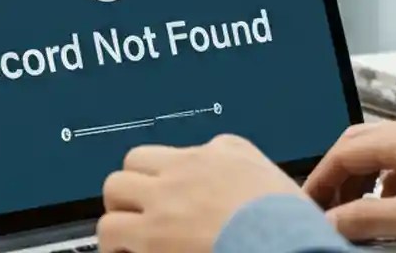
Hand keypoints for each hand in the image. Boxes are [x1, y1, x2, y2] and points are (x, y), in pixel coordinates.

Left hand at [98, 134, 302, 252]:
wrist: (284, 245)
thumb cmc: (284, 219)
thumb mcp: (263, 169)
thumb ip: (232, 155)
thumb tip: (216, 152)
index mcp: (205, 158)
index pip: (152, 155)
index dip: (149, 177)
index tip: (154, 194)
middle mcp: (177, 177)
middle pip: (125, 172)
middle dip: (127, 194)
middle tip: (138, 216)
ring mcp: (162, 208)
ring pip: (111, 201)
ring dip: (118, 222)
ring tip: (130, 242)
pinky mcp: (152, 240)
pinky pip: (112, 236)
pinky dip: (117, 248)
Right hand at [304, 120, 395, 251]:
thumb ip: (366, 218)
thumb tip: (332, 220)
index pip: (343, 152)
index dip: (320, 179)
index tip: (309, 204)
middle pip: (358, 146)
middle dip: (337, 177)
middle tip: (325, 207)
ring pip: (380, 154)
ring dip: (360, 181)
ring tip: (353, 212)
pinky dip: (384, 183)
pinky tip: (389, 208)